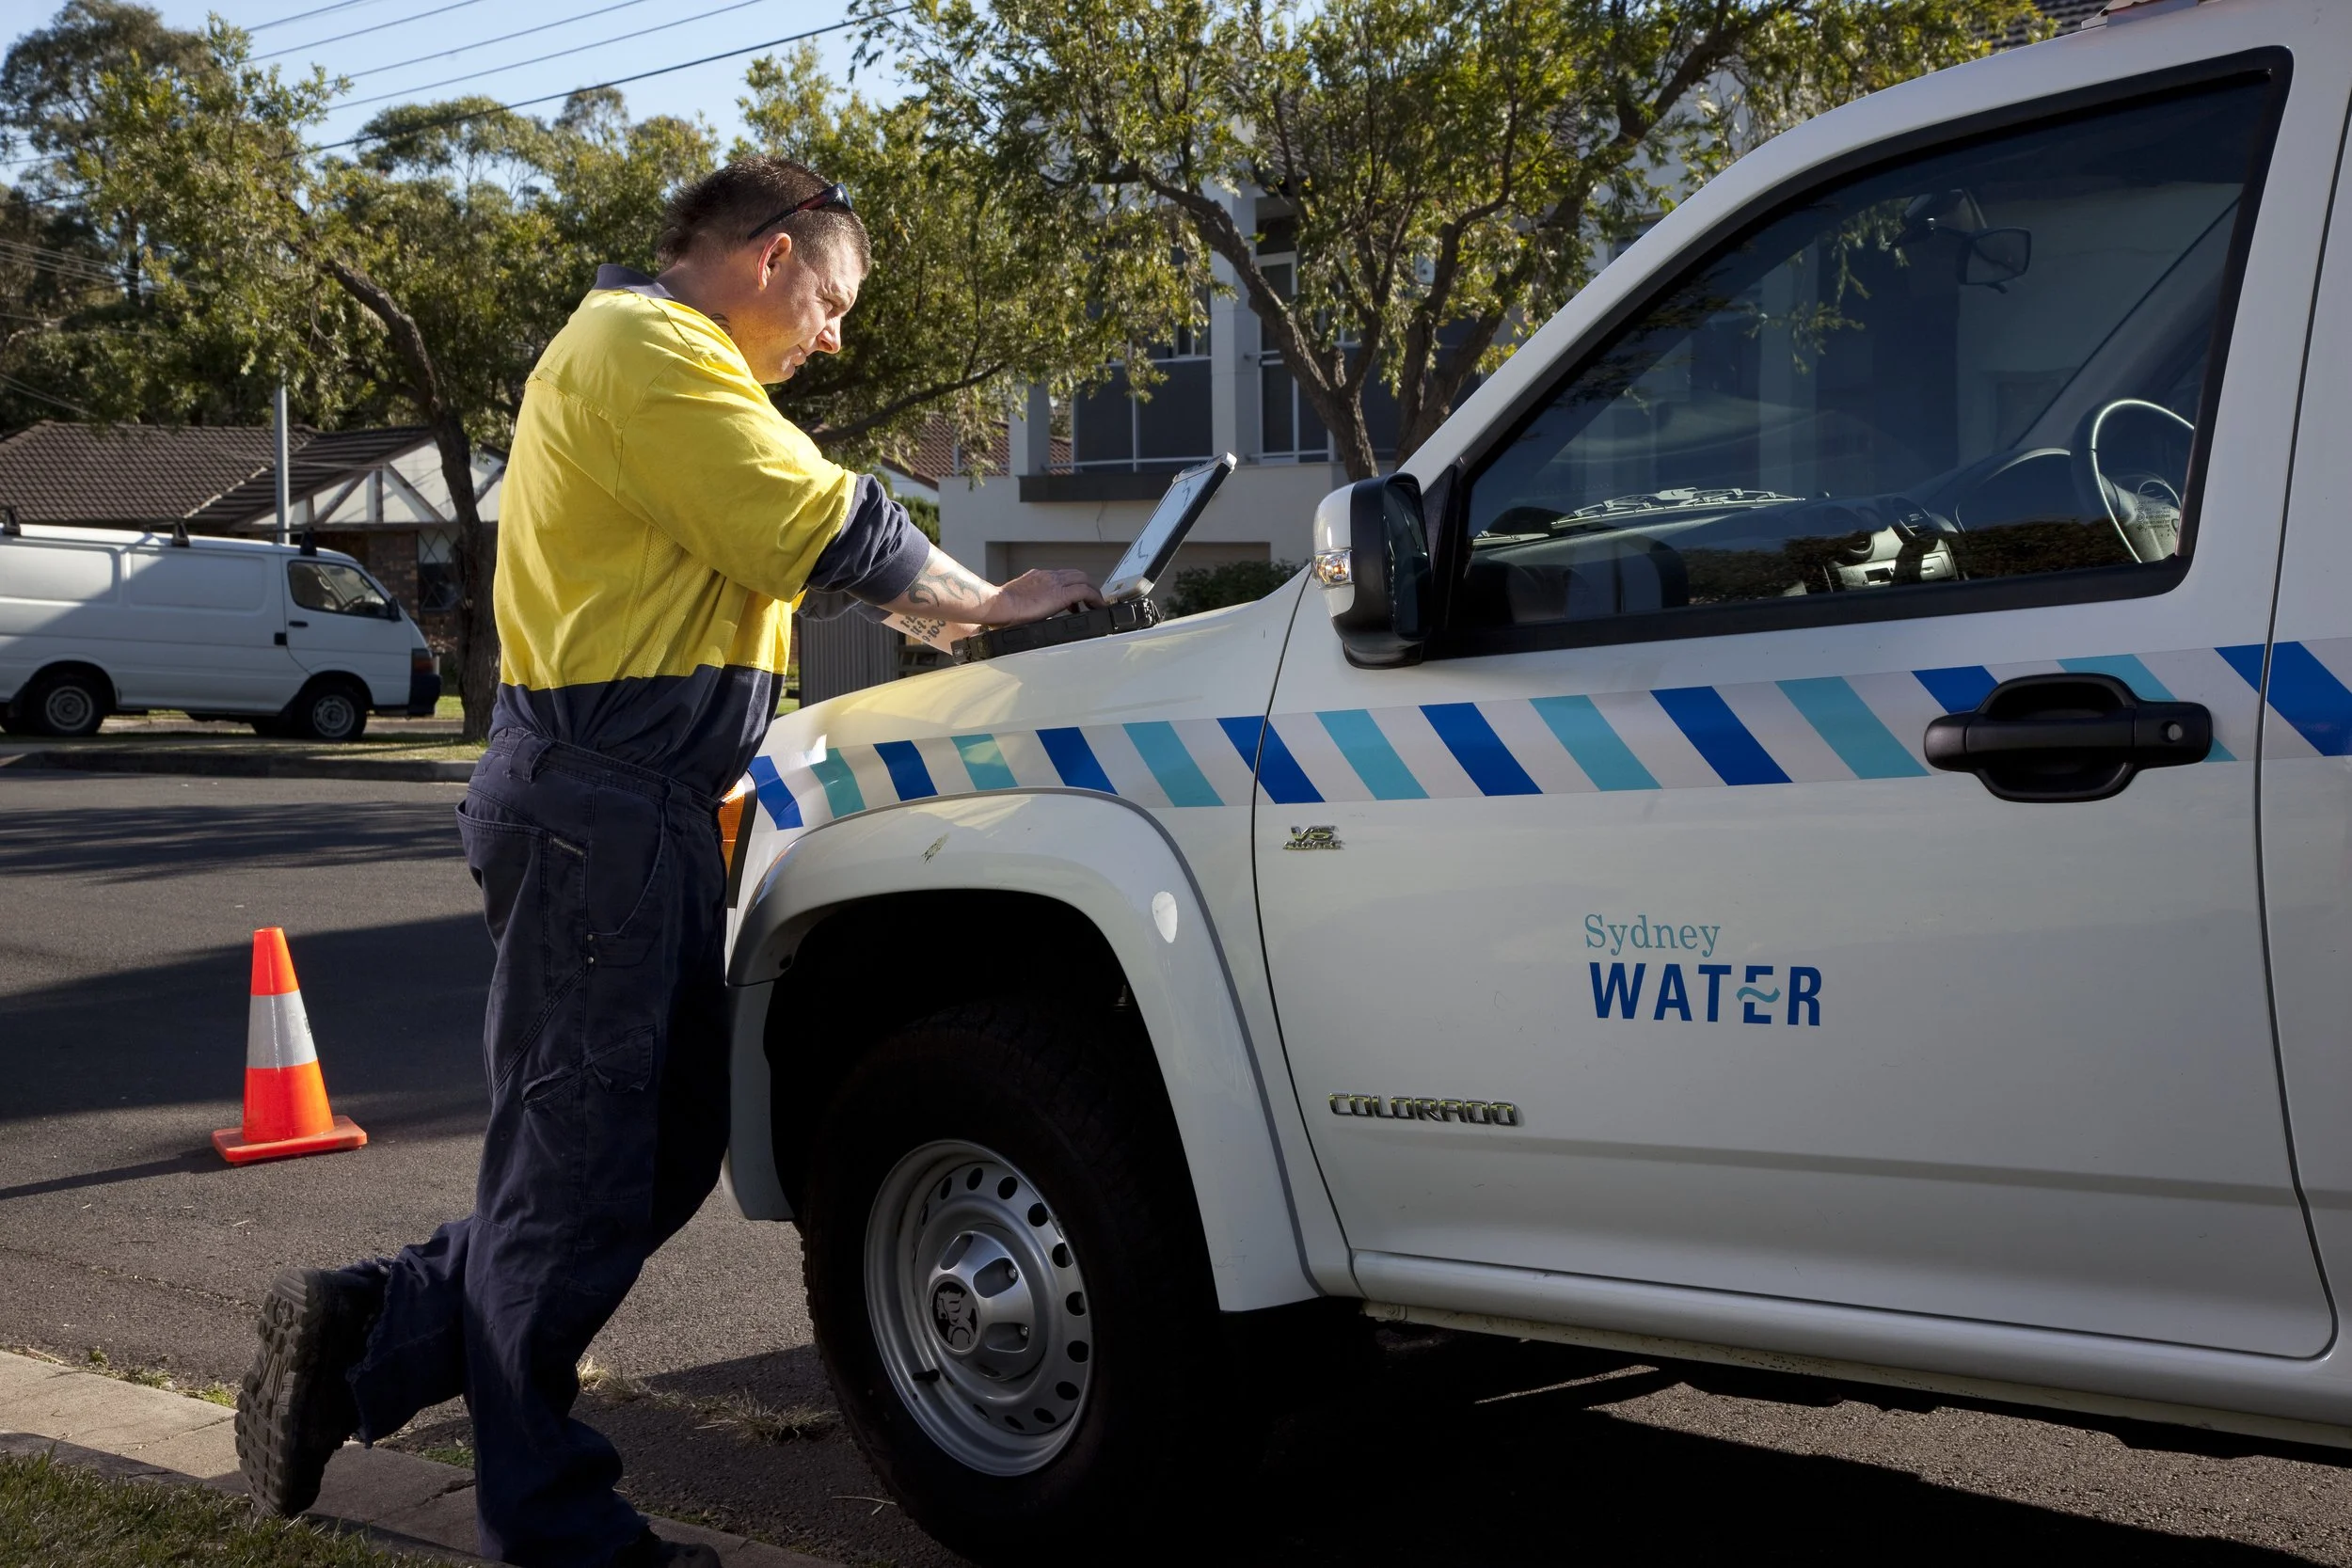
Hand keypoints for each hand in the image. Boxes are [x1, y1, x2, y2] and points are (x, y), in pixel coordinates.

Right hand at [978, 568, 1102, 626]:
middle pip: (1076, 574)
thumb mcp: (1018, 602)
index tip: (1074, 600)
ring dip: (1092, 591)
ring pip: (1083, 579)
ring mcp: (1055, 582)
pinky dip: (1095, 598)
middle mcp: (1048, 576)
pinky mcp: (1061, 593)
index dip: (1071, 586)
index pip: (1061, 576)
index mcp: (1037, 577)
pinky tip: (1098, 607)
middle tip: (1090, 601)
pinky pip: (1085, 591)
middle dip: (1086, 585)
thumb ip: (1028, 604)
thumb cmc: (1002, 607)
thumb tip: (1029, 617)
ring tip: (1096, 605)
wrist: (999, 604)